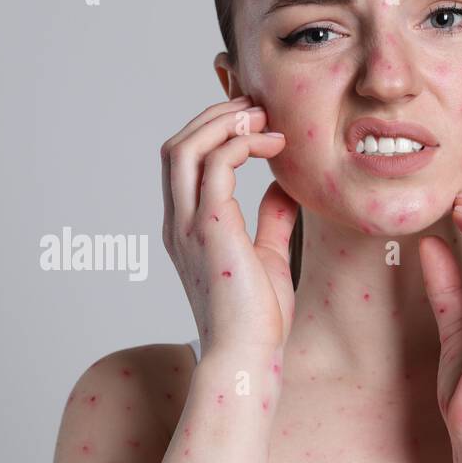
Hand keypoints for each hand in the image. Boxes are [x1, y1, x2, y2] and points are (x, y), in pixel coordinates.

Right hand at [161, 96, 297, 357]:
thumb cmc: (257, 319)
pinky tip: (273, 145)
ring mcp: (188, 224)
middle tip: (257, 107)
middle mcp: (179, 222)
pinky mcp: (210, 227)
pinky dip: (242, 143)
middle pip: (177, 146)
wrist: (246, 355)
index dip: (212, 131)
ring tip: (262, 117)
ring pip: (187, 147)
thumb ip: (271, 219)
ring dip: (224, 122)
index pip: (184, 163)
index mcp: (186, 229)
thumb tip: (284, 187)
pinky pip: (216, 164)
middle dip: (215, 116)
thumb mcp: (268, 257)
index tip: (253, 120)